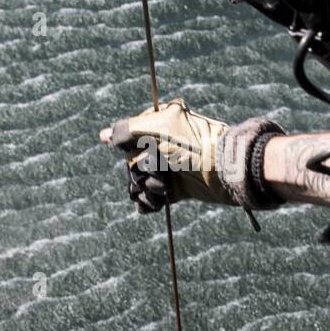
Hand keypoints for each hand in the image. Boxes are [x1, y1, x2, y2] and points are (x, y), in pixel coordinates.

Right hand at [99, 98, 237, 211]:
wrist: (226, 170)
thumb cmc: (195, 144)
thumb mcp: (159, 129)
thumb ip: (128, 130)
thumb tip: (103, 136)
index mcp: (160, 125)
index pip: (129, 137)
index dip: (132, 147)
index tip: (145, 150)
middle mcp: (163, 146)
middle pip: (133, 163)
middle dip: (142, 172)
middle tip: (161, 173)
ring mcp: (170, 168)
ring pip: (139, 183)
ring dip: (146, 190)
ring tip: (161, 191)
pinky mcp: (177, 190)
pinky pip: (151, 199)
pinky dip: (149, 204)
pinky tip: (154, 205)